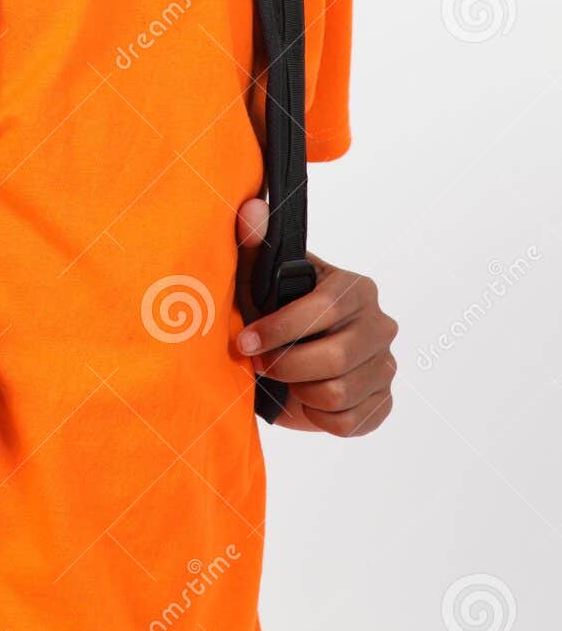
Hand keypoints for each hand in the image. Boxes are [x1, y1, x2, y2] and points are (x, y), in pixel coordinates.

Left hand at [235, 197, 397, 435]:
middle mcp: (380, 325)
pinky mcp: (383, 402)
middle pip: (334, 359)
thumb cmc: (277, 312)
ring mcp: (386, 365)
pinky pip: (349, 422)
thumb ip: (255, 244)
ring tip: (286, 379)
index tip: (245, 341)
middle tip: (261, 365)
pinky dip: (318, 417)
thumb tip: (251, 209)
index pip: (322, 310)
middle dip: (286, 366)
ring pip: (338, 393)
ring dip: (300, 392)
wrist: (293, 357)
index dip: (278, 330)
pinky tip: (306, 399)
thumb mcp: (261, 281)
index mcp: (355, 289)